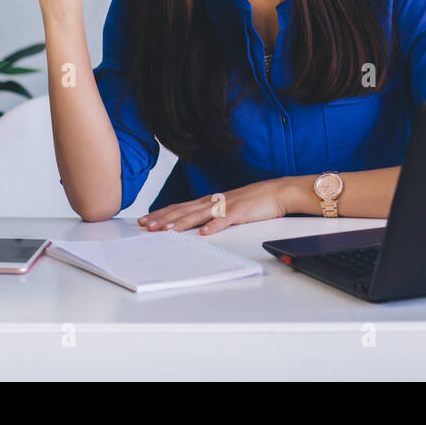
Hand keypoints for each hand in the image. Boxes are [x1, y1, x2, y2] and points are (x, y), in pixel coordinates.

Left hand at [136, 178, 290, 235]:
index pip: (181, 206)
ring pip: (200, 214)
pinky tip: (205, 233)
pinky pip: (226, 219)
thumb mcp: (228, 206)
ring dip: (182, 222)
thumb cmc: (255, 200)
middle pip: (184, 210)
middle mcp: (215, 201)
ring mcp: (227, 205)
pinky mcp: (241, 211)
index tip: (146, 220)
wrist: (279, 192)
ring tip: (167, 230)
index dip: (162, 213)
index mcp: (210, 200)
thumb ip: (212, 213)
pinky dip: (215, 226)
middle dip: (164, 218)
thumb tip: (196, 224)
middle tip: (146, 225)